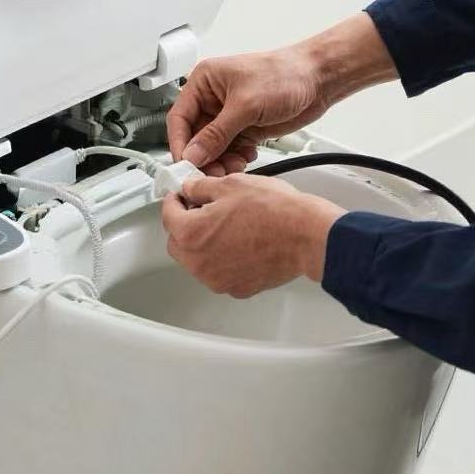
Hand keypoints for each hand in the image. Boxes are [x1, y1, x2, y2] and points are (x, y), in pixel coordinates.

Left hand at [162, 174, 345, 298]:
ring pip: (198, 261)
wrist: (306, 236)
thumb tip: (191, 189)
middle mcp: (199, 262)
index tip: (181, 196)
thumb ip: (201, 188)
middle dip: (186, 225)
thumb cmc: (274, 211)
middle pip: (178, 242)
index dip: (174, 201)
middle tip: (203, 209)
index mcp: (191, 234)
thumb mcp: (231, 184)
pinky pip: (220, 273)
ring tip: (229, 225)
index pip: (167, 215)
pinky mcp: (238, 289)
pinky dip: (224, 260)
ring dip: (204, 244)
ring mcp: (218, 279)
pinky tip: (241, 242)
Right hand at [166, 48, 328, 176]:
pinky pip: (230, 152)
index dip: (181, 143)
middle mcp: (213, 100)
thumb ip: (217, 133)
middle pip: (195, 138)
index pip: (179, 118)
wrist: (318, 80)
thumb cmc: (286, 74)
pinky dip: (235, 160)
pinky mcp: (245, 129)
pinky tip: (246, 158)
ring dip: (220, 162)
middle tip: (210, 173)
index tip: (185, 165)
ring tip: (232, 167)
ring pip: (213, 149)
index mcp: (204, 82)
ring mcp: (229, 116)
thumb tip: (194, 154)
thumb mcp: (246, 104)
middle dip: (203, 157)